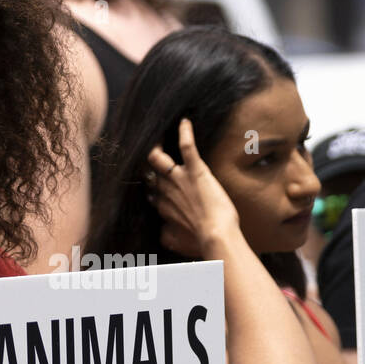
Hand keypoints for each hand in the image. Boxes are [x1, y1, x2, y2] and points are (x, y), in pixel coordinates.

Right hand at [145, 118, 239, 257]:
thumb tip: (162, 235)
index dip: (154, 189)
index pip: (152, 193)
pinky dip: (185, 133)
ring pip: (158, 157)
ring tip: (159, 135)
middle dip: (150, 165)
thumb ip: (167, 236)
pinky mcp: (195, 170)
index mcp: (162, 207)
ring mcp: (179, 179)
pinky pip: (186, 147)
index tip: (157, 187)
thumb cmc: (199, 242)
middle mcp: (165, 191)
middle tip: (152, 155)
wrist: (214, 235)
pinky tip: (185, 121)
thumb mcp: (177, 242)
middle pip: (150, 173)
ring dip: (157, 145)